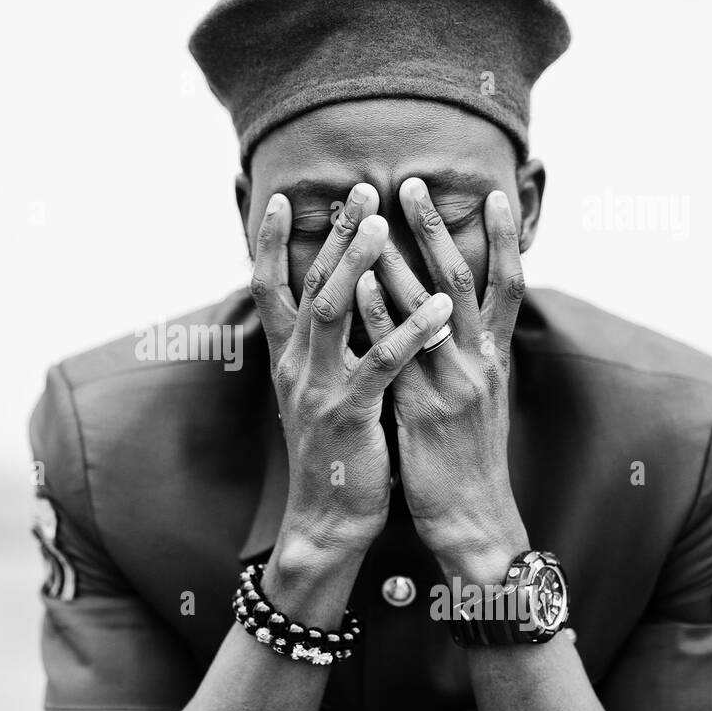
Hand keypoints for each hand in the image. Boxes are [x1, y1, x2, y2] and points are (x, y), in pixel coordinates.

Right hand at [250, 183, 455, 565]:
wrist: (326, 519)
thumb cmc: (333, 454)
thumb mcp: (318, 394)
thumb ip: (326, 349)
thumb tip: (343, 304)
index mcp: (289, 359)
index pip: (271, 288)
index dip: (271, 242)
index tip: (281, 198)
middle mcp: (296, 366)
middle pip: (310, 285)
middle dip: (335, 236)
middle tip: (361, 191)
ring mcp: (319, 389)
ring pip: (335, 312)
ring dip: (361, 265)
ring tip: (388, 226)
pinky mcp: (350, 415)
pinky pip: (380, 363)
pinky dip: (409, 330)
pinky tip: (440, 305)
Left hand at [358, 178, 528, 584]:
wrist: (475, 520)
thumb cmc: (471, 460)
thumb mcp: (481, 399)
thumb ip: (471, 357)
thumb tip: (458, 321)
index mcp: (496, 358)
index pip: (507, 285)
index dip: (504, 239)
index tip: (492, 194)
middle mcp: (480, 363)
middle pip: (463, 280)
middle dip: (438, 229)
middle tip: (413, 180)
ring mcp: (453, 385)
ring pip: (428, 308)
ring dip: (399, 256)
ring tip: (375, 212)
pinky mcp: (422, 411)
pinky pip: (397, 354)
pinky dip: (379, 316)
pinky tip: (357, 285)